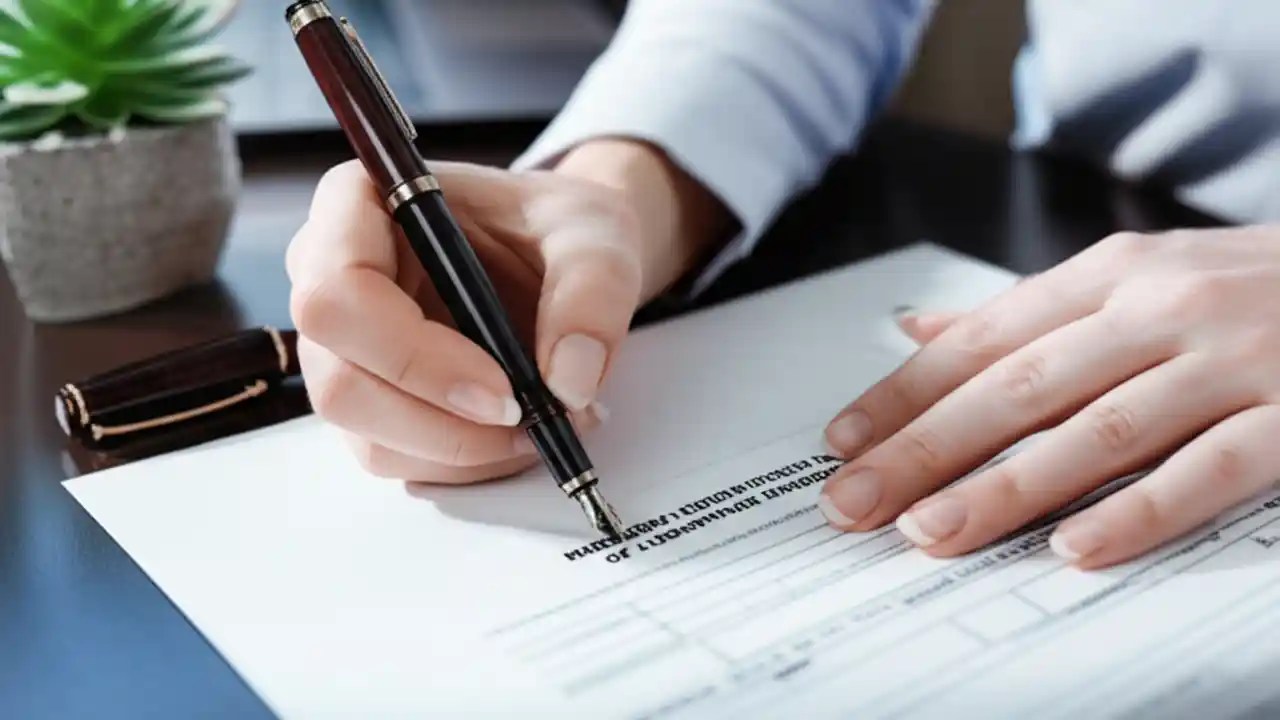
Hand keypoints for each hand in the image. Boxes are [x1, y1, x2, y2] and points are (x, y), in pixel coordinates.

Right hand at [287, 141, 727, 484]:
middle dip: (441, 423)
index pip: (338, 293)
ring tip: (543, 423)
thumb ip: (592, 291)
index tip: (501, 390)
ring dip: (460, 451)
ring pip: (366, 434)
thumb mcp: (595, 233)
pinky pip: (394, 456)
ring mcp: (341, 345)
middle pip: (339, 381)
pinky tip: (515, 434)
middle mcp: (326, 275)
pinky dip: (462, 463)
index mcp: (357, 205)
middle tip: (530, 421)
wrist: (560, 258)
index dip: (411, 355)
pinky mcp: (369, 398)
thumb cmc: (556, 227)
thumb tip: (570, 380)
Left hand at [819, 227, 1279, 568]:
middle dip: (925, 449)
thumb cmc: (1247, 285)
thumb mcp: (1136, 274)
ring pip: (1095, 431)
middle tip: (855, 501)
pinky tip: (1074, 548)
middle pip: (1018, 388)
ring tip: (933, 531)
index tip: (843, 442)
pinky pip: (1207, 469)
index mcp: (1110, 274)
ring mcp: (1228, 360)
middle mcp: (1158, 309)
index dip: (905, 394)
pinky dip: (1139, 510)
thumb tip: (920, 333)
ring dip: (1006, 486)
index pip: (982, 342)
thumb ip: (1027, 312)